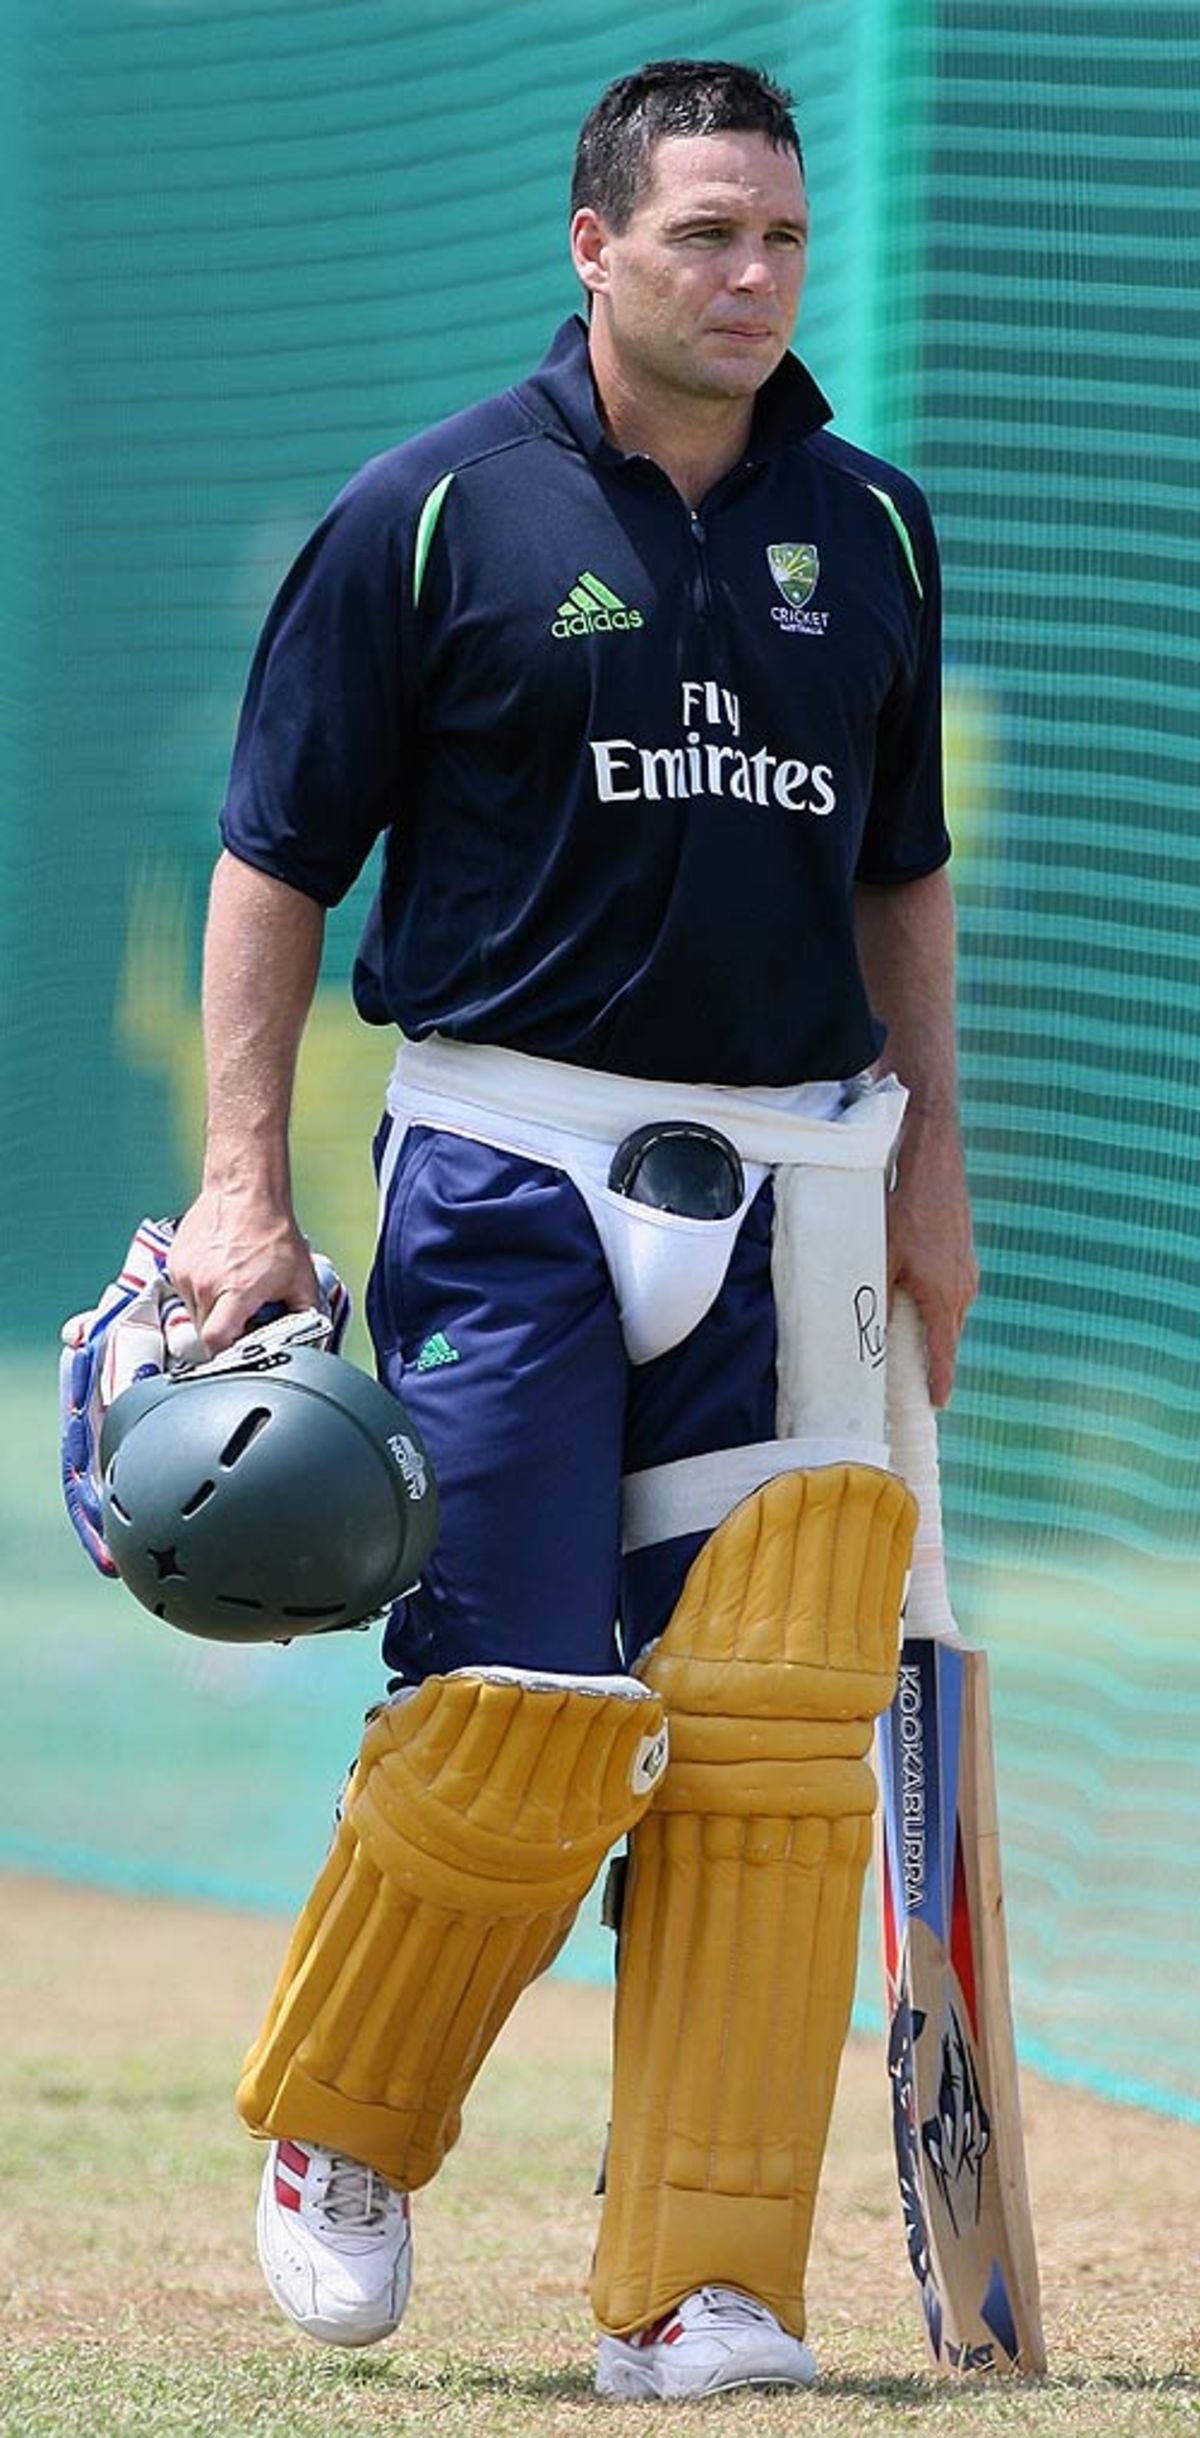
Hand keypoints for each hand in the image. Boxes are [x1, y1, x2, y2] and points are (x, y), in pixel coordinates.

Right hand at [168, 1189, 321, 1356]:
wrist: (244, 1191)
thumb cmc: (271, 1230)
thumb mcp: (300, 1277)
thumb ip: (306, 1313)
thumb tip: (310, 1338)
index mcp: (235, 1291)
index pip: (216, 1342)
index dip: (227, 1354)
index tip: (238, 1351)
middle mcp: (206, 1285)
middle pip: (205, 1332)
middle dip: (225, 1331)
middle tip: (244, 1316)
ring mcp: (186, 1274)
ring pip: (194, 1313)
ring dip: (213, 1311)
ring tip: (233, 1289)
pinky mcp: (176, 1264)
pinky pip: (186, 1293)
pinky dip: (203, 1292)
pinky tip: (221, 1274)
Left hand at [887, 1125, 977, 1407]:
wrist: (934, 1167)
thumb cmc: (905, 1210)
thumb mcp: (881, 1256)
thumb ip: (876, 1297)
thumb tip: (867, 1332)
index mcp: (942, 1298)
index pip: (943, 1353)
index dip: (940, 1383)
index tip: (937, 1406)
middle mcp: (962, 1290)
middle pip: (948, 1338)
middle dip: (935, 1361)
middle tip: (918, 1383)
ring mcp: (967, 1273)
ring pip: (951, 1316)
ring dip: (935, 1332)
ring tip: (915, 1345)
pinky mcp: (965, 1258)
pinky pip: (953, 1295)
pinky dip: (938, 1308)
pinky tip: (918, 1301)